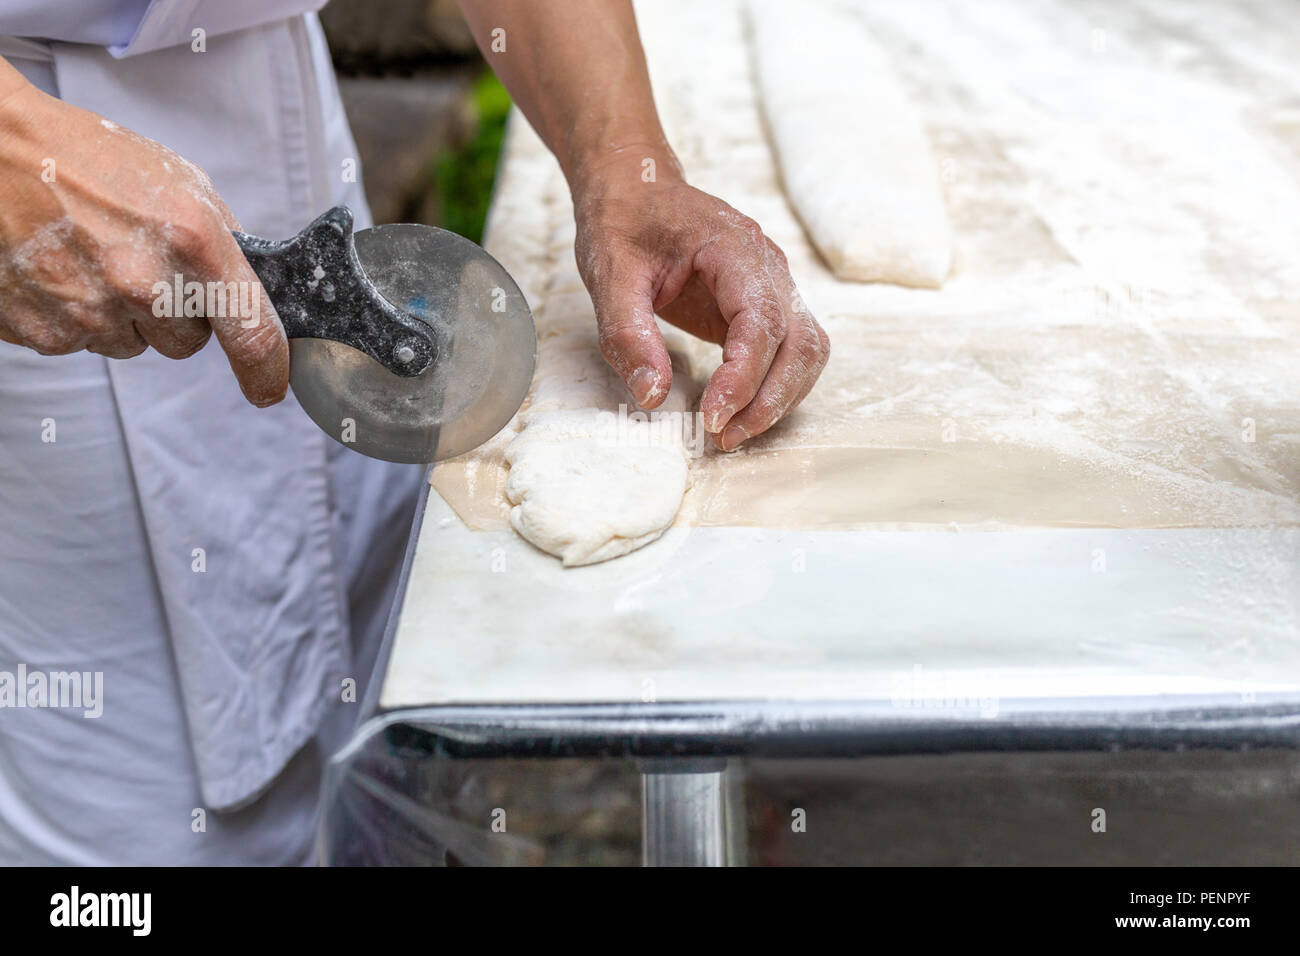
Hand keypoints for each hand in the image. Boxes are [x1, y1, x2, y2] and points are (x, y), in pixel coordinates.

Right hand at [0, 63, 286, 405]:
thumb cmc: (87, 159)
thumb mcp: (180, 183)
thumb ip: (223, 242)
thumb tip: (250, 292)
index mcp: (192, 243)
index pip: (250, 331)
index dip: (266, 369)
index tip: (270, 387)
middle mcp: (144, 285)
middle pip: (187, 344)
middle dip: (175, 315)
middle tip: (141, 265)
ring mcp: (90, 313)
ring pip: (133, 345)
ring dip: (123, 316)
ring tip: (93, 258)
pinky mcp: (43, 332)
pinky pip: (82, 343)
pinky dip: (76, 315)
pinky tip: (61, 269)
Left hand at [572, 155, 828, 449]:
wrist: (634, 187)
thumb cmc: (623, 222)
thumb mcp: (609, 275)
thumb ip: (628, 334)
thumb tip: (652, 396)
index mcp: (733, 247)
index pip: (761, 320)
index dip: (744, 377)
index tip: (713, 417)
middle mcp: (768, 264)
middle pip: (801, 342)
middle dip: (769, 399)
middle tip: (723, 437)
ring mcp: (774, 284)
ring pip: (807, 351)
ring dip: (780, 398)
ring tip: (732, 432)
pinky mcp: (765, 305)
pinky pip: (791, 351)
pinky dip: (775, 386)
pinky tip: (740, 410)